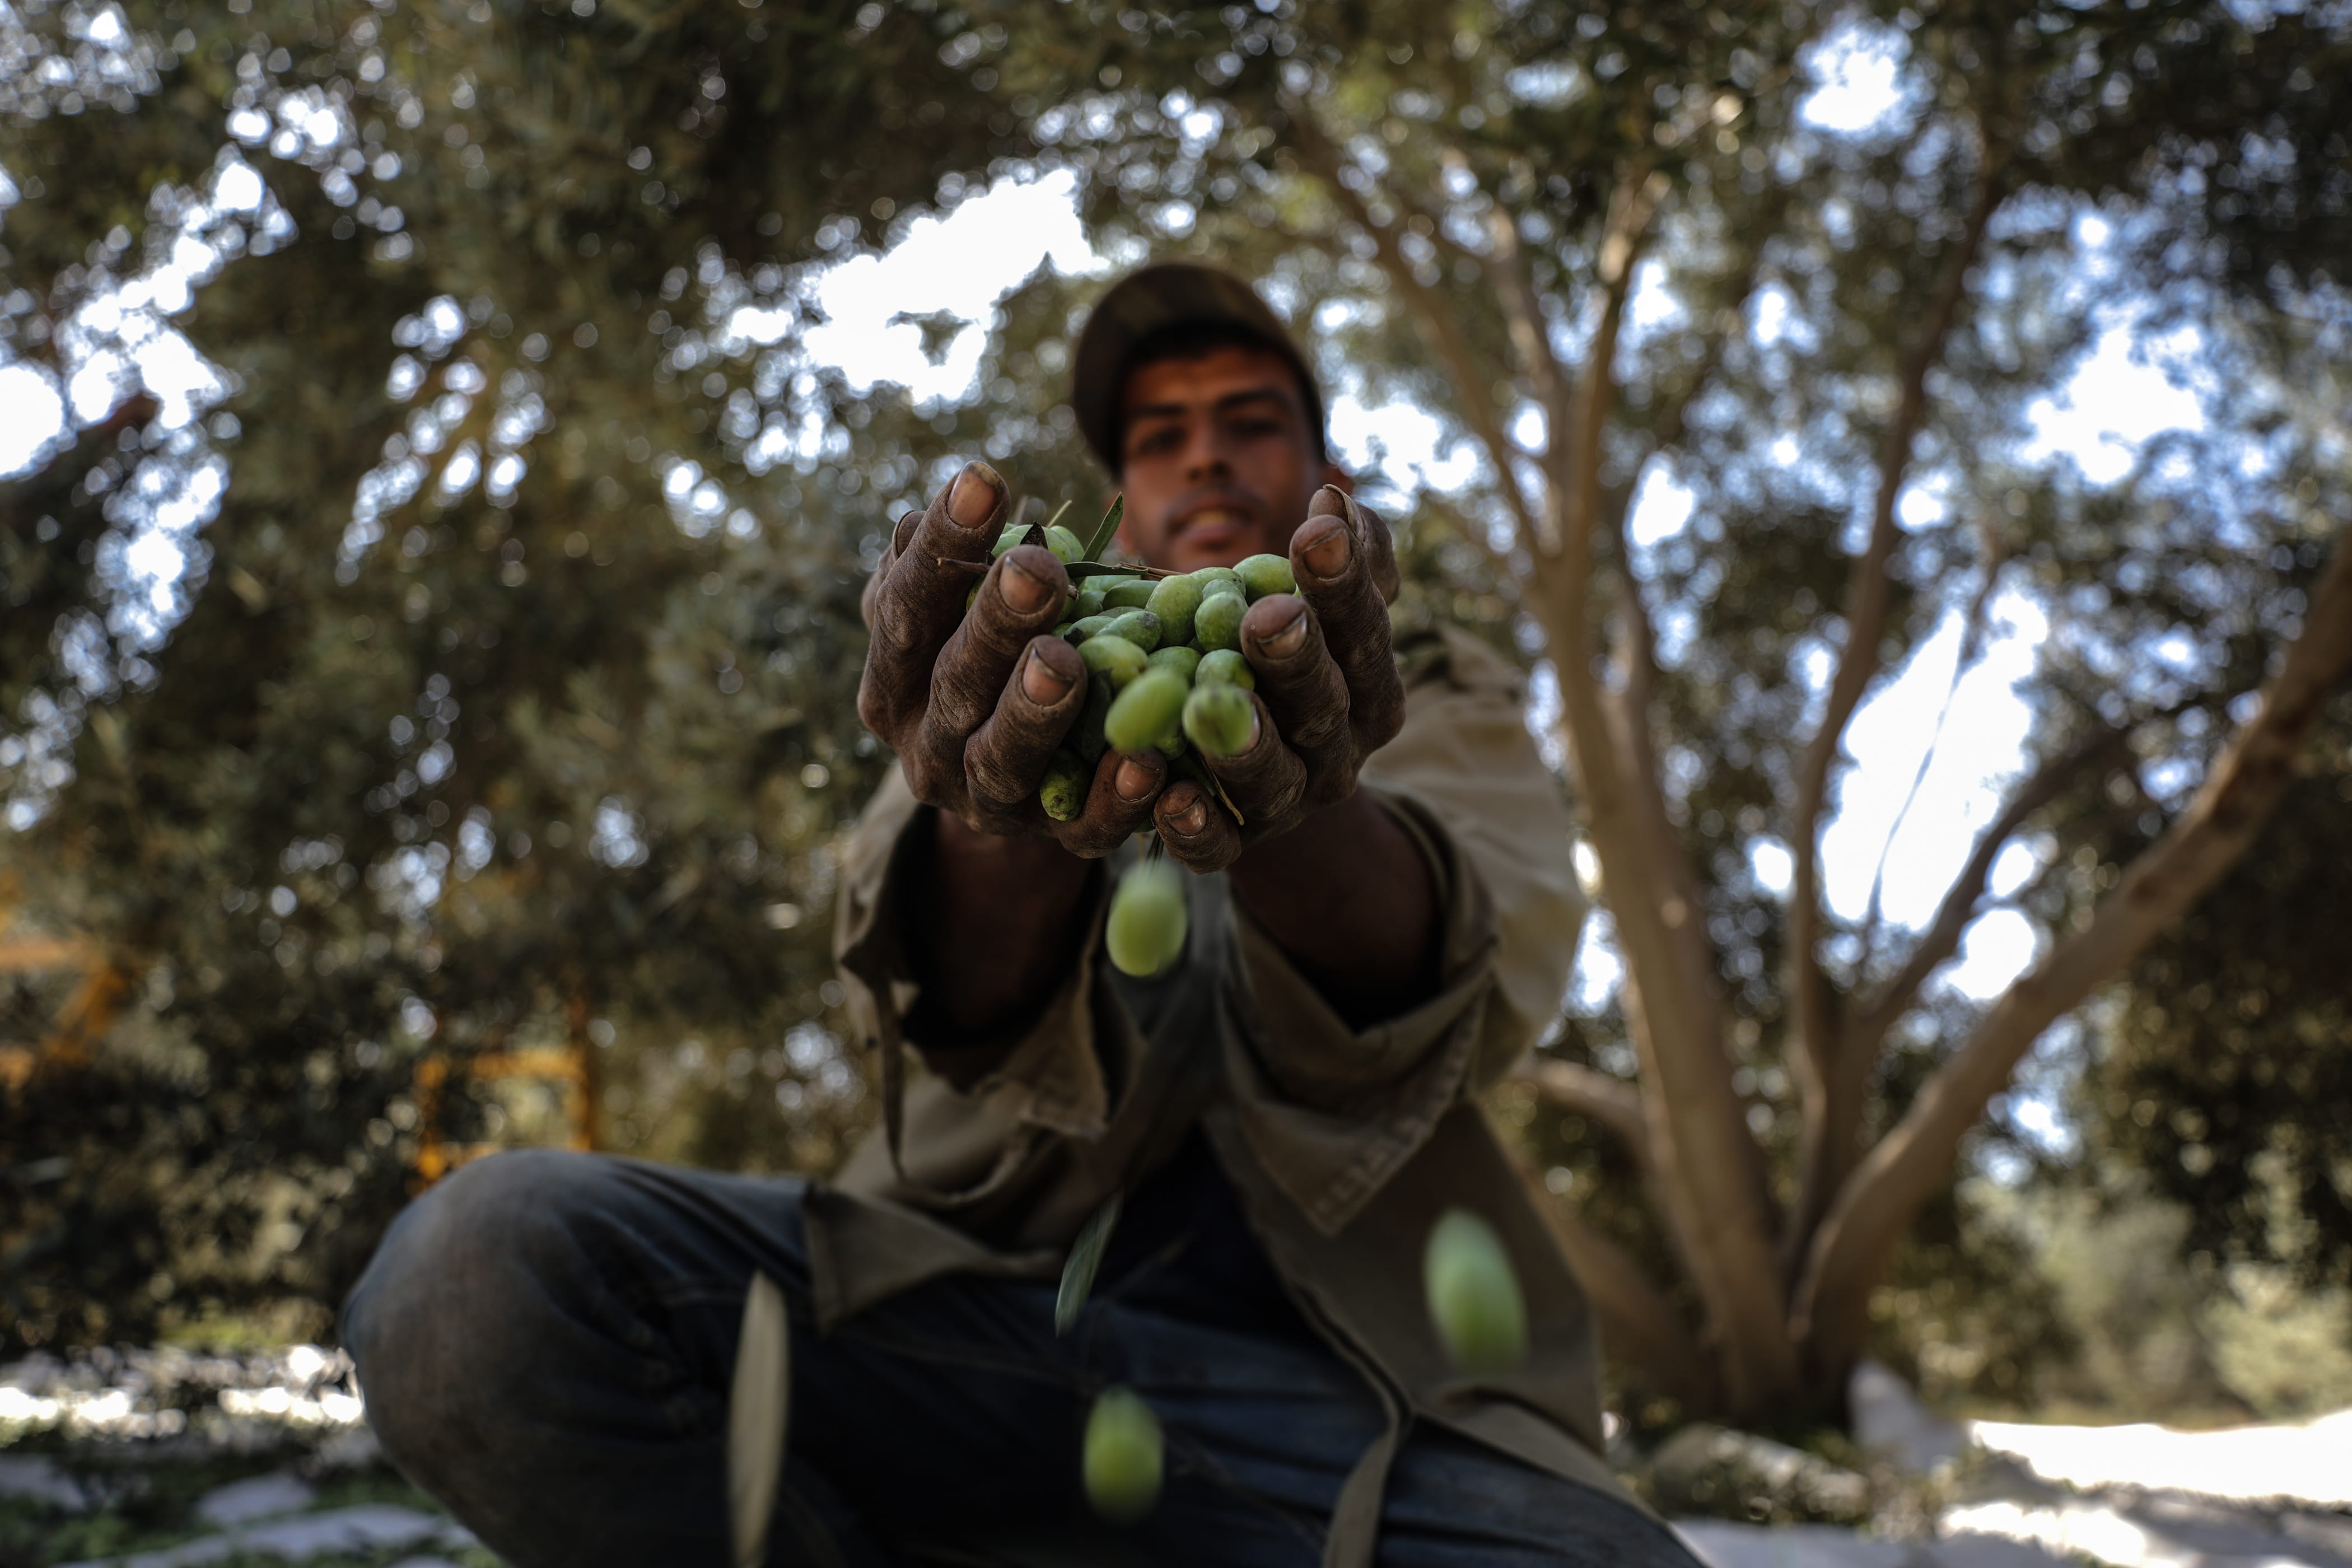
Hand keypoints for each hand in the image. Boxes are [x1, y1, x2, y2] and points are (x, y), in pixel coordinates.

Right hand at [858, 460, 1170, 855]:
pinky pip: (1083, 829)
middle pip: (955, 682)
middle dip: (995, 624)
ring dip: (1033, 711)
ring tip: (1065, 662)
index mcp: (893, 680)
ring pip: (1001, 760)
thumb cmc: (988, 664)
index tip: (985, 479)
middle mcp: (924, 746)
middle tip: (1036, 570)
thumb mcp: (956, 616)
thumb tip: (952, 499)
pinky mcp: (1051, 842)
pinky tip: (1149, 763)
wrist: (1014, 786)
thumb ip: (950, 567)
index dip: (944, 547)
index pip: (907, 606)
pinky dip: (1114, 799)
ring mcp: (984, 801)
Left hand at [1151, 486, 1405, 872]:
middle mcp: (1339, 749)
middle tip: (1267, 616)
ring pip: (1271, 778)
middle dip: (1296, 659)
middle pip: (1323, 705)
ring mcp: (1288, 803)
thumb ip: (1342, 553)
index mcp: (1370, 684)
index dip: (1343, 583)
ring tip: (1210, 705)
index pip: (1363, 629)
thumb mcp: (1320, 603)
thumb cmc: (1287, 657)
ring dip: (1243, 742)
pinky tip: (1166, 797)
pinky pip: (1216, 846)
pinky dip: (1194, 826)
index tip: (1315, 528)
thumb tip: (1336, 498)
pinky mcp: (1233, 846)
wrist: (1264, 772)